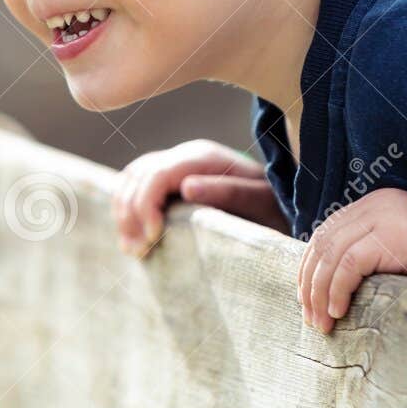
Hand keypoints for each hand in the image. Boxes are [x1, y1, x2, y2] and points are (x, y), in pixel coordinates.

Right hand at [113, 139, 288, 257]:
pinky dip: (127, 208)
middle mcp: (185, 155)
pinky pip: (136, 185)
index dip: (145, 205)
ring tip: (132, 248)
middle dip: (130, 214)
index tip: (152, 239)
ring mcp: (176, 165)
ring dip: (124, 212)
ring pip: (131, 179)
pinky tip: (132, 234)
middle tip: (138, 252)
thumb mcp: (261, 202)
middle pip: (138, 176)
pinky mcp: (171, 179)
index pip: (156, 174)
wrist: (282, 202)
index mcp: (203, 158)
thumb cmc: (275, 205)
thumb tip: (186, 187)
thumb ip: (227, 193)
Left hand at [298, 187, 406, 332]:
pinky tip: (339, 311)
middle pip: (324, 241)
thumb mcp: (395, 262)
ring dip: (320, 292)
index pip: (328, 232)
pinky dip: (337, 290)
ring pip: (332, 254)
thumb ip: (365, 261)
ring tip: (323, 323)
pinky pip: (349, 263)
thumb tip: (319, 286)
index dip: (310, 267)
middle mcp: (380, 202)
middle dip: (311, 283)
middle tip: (311, 319)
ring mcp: (387, 214)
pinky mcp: (395, 233)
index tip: (307, 300)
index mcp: (378, 204)